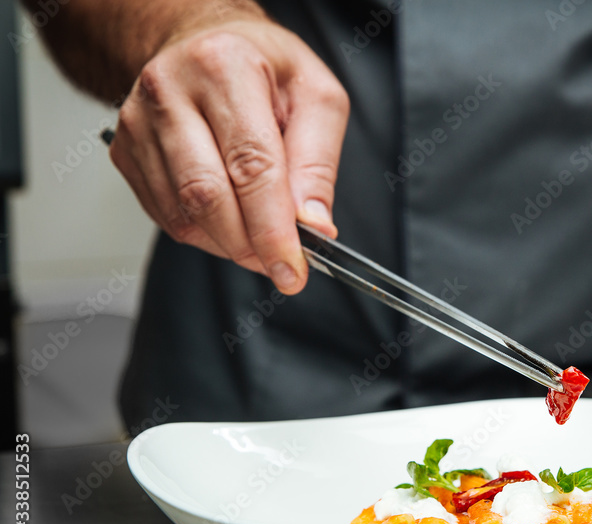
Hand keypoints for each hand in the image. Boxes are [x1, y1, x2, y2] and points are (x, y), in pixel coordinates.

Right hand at [109, 15, 347, 293]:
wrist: (204, 42)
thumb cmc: (264, 67)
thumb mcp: (316, 98)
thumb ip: (318, 164)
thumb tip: (313, 225)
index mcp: (224, 67)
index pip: (250, 164)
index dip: (272, 227)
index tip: (292, 266)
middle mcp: (171, 91)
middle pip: (208, 195)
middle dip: (250, 245)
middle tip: (281, 264)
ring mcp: (139, 123)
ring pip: (184, 215)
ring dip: (229, 243)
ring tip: (261, 237)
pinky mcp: (125, 152)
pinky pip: (167, 217)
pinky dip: (206, 234)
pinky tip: (231, 220)